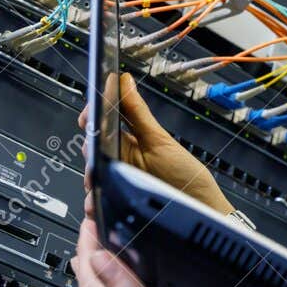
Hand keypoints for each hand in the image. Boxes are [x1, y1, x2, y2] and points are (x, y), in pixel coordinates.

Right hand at [80, 72, 233, 213]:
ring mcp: (118, 180)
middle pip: (91, 149)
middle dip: (88, 148)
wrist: (199, 205)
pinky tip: (97, 202)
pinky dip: (94, 201)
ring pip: (92, 175)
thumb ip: (138, 111)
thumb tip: (124, 80)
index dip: (91, 116)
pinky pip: (99, 200)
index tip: (89, 116)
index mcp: (128, 140)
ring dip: (90, 177)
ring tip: (96, 179)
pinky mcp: (117, 202)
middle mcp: (119, 159)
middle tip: (92, 150)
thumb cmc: (183, 173)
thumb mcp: (158, 139)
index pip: (102, 122)